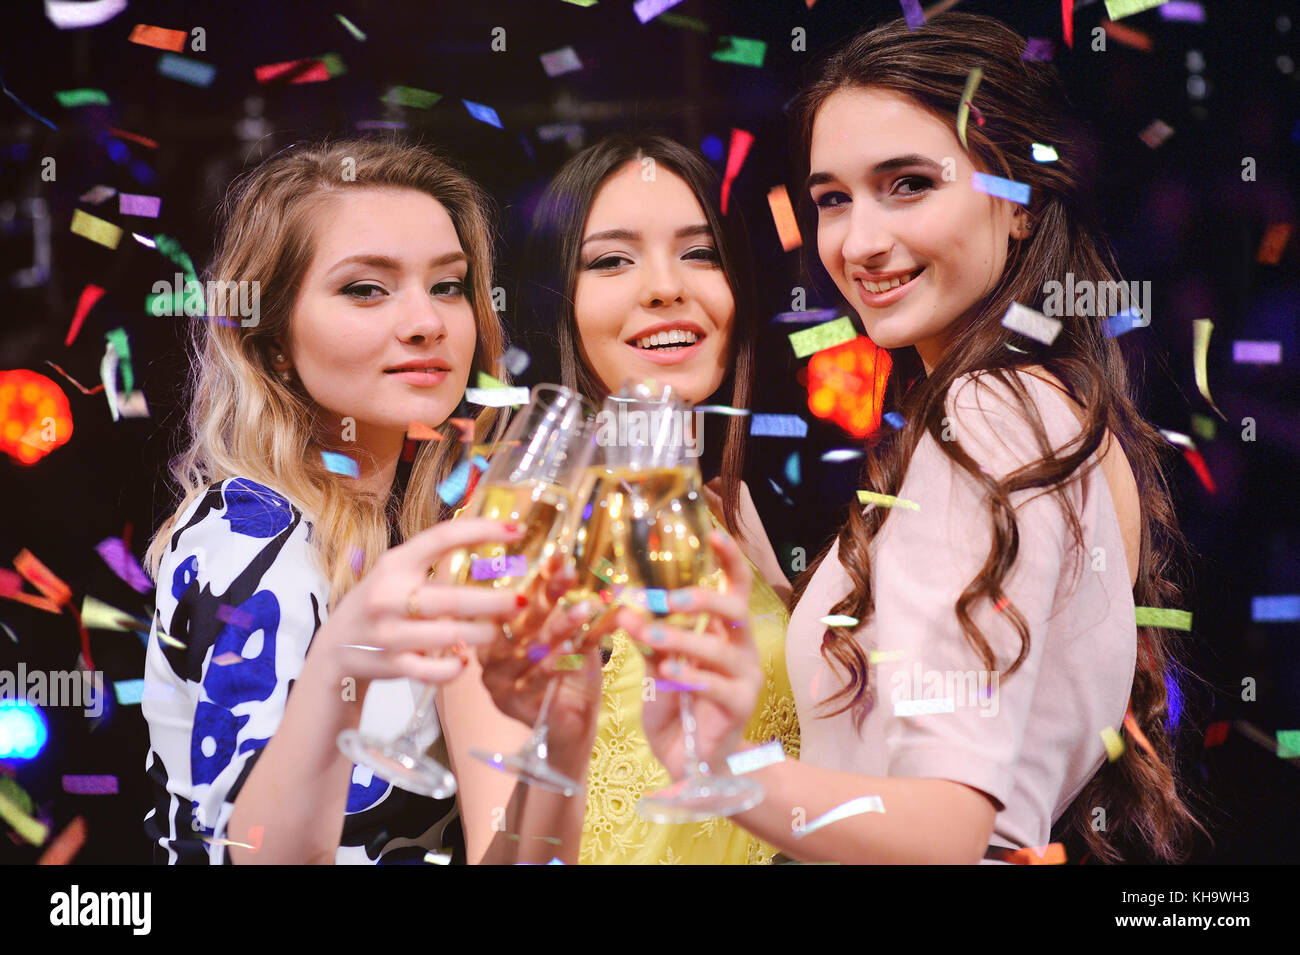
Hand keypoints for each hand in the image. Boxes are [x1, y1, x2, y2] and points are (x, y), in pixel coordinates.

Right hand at [308, 519, 525, 693]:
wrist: (333, 651)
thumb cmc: (378, 605)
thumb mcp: (394, 574)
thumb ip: (431, 561)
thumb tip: (489, 543)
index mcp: (394, 563)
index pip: (441, 538)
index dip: (481, 530)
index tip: (516, 529)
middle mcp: (388, 595)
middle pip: (451, 599)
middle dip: (492, 602)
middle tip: (520, 602)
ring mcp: (387, 632)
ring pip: (447, 636)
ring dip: (480, 636)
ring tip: (495, 631)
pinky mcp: (390, 664)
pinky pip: (433, 671)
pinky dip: (454, 669)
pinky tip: (464, 662)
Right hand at [479, 554, 618, 750]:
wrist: (569, 724)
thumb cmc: (565, 672)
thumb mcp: (567, 632)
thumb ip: (561, 602)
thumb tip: (562, 558)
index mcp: (496, 630)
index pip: (516, 597)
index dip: (539, 578)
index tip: (561, 558)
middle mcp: (490, 652)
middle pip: (520, 620)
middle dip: (547, 596)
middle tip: (570, 574)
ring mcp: (498, 679)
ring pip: (529, 649)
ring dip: (558, 628)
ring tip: (584, 609)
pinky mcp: (512, 704)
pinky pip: (534, 680)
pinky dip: (555, 664)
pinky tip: (572, 650)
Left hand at [618, 531, 762, 780]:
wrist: (692, 763)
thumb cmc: (679, 709)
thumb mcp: (658, 667)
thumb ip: (648, 638)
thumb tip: (624, 605)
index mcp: (725, 633)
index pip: (734, 588)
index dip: (728, 560)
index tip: (712, 534)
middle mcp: (742, 650)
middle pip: (735, 610)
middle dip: (702, 598)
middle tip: (669, 598)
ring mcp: (745, 679)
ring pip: (721, 648)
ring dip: (682, 639)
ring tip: (649, 635)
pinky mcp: (740, 707)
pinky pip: (717, 686)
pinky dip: (691, 676)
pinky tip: (668, 673)